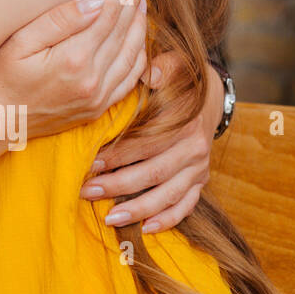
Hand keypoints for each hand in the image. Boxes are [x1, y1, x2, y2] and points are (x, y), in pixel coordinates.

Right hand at [0, 0, 148, 139]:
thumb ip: (60, 21)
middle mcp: (93, 80)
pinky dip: (139, 53)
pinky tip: (137, 36)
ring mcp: (99, 97)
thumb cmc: (0, 76)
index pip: (107, 15)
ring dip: (140, 24)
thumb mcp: (20, 43)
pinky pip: (131, 78)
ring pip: (133, 53)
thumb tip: (97, 1)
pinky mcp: (99, 108)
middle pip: (124, 31)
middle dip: (133, 0)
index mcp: (74, 60)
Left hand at [80, 52, 222, 232]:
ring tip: (108, 218)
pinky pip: (187, 204)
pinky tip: (145, 229)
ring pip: (168, 194)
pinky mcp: (201, 180)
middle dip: (118, 185)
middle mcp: (194, 148)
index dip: (117, 154)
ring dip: (138, 208)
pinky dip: (168, 218)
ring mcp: (199, 167)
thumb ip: (160, 68)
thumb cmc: (176, 78)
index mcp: (183, 121)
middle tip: (86, 191)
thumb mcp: (171, 64)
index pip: (146, 143)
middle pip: (153, 172)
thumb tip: (149, 76)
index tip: (90, 162)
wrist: (207, 94)